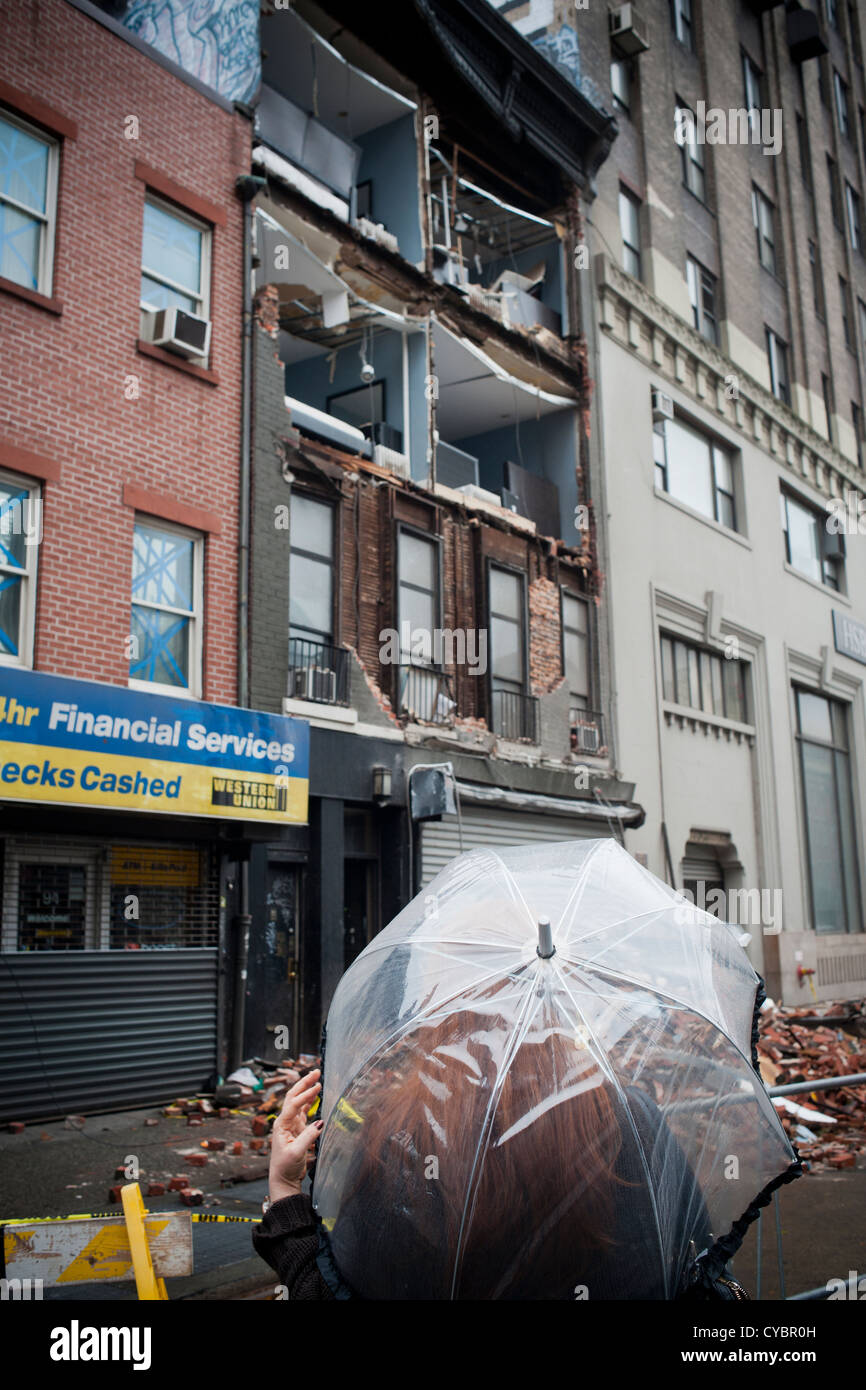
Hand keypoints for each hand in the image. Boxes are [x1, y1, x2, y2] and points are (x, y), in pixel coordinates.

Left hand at [268, 1068, 322, 1202]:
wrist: (283, 1179)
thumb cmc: (285, 1167)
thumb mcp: (296, 1153)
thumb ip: (308, 1137)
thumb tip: (320, 1122)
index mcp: (281, 1124)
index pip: (294, 1104)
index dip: (305, 1095)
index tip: (317, 1087)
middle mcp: (285, 1121)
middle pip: (293, 1096)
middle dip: (304, 1083)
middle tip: (316, 1071)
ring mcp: (291, 1124)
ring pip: (299, 1101)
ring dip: (307, 1089)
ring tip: (317, 1078)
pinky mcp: (297, 1129)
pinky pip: (304, 1111)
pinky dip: (309, 1101)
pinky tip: (315, 1094)